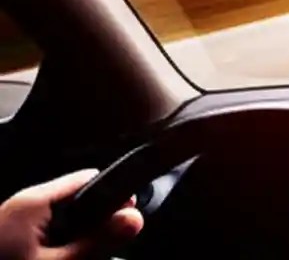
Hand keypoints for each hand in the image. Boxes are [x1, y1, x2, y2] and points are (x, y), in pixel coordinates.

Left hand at [0, 169, 142, 259]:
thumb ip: (97, 241)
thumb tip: (134, 219)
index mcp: (33, 203)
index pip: (89, 179)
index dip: (115, 198)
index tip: (128, 222)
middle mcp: (21, 207)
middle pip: (77, 203)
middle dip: (95, 226)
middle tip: (100, 254)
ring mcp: (11, 225)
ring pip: (61, 224)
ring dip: (75, 242)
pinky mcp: (7, 242)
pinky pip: (42, 238)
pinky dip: (55, 251)